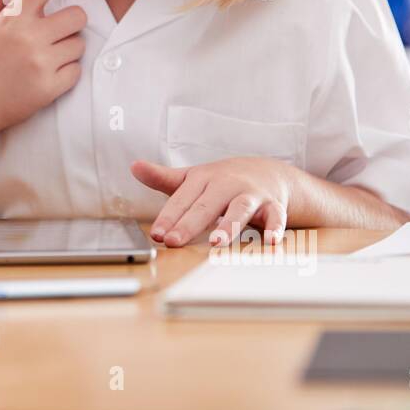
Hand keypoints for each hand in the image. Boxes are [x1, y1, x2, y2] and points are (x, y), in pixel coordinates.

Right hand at [0, 0, 87, 135]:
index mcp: (13, 17)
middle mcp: (28, 36)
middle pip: (78, 15)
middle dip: (69, 25)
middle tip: (50, 37)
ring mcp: (40, 63)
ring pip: (79, 44)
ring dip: (67, 51)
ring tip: (41, 61)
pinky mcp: (49, 88)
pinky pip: (76, 71)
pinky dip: (65, 75)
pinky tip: (43, 78)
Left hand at [133, 157, 293, 246]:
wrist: (268, 172)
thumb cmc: (223, 181)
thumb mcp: (193, 178)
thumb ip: (163, 178)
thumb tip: (134, 166)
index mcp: (203, 178)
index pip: (182, 199)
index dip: (168, 217)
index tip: (157, 234)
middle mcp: (226, 185)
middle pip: (206, 206)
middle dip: (189, 224)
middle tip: (173, 241)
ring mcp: (250, 195)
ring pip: (239, 210)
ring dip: (228, 226)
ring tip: (216, 242)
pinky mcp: (273, 206)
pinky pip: (275, 218)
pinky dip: (275, 229)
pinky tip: (271, 242)